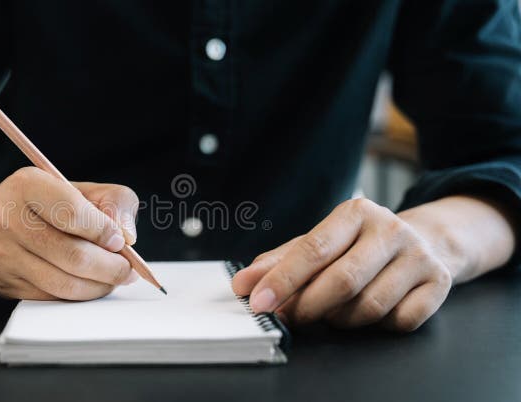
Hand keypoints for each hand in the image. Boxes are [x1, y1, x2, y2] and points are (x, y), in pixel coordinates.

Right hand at [0, 167, 139, 299]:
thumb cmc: (39, 204)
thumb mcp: (75, 187)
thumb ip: (112, 201)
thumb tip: (127, 235)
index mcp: (26, 186)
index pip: (72, 213)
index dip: (103, 231)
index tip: (121, 240)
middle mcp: (7, 220)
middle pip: (72, 255)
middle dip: (110, 267)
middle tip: (127, 268)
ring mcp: (3, 255)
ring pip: (64, 283)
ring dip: (99, 286)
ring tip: (113, 278)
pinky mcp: (5, 284)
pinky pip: (53, 297)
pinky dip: (80, 295)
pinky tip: (90, 284)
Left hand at [232, 198, 453, 331]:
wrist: (423, 241)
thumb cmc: (357, 246)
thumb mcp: (318, 243)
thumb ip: (278, 263)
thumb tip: (242, 284)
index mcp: (356, 213)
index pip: (314, 249)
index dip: (283, 279)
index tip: (258, 301)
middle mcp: (391, 229)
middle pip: (342, 281)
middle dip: (308, 306)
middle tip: (289, 317)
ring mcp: (418, 256)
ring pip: (369, 306)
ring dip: (340, 319)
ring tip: (331, 312)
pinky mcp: (439, 283)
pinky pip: (399, 320)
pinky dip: (377, 326)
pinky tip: (368, 313)